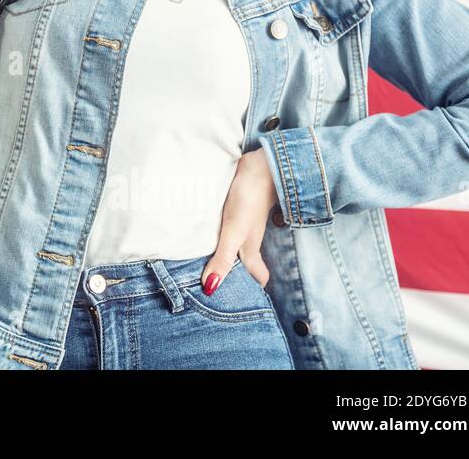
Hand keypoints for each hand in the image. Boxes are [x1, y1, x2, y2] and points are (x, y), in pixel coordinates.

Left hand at [200, 149, 277, 294]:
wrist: (260, 166)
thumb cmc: (249, 201)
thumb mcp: (234, 233)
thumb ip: (222, 259)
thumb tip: (211, 288)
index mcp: (250, 248)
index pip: (258, 275)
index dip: (254, 288)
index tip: (246, 302)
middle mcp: (249, 237)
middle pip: (247, 261)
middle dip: (238, 273)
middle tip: (221, 283)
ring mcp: (245, 222)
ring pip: (239, 243)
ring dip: (227, 252)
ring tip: (210, 260)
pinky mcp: (238, 207)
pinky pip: (231, 226)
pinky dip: (222, 233)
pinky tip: (209, 230)